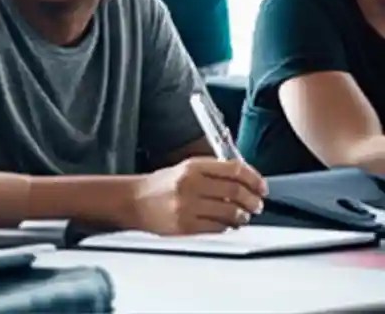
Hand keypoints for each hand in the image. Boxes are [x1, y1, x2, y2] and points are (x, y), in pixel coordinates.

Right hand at [131, 157, 267, 234]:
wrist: (134, 201)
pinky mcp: (185, 226)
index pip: (234, 169)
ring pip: (230, 212)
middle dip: (253, 200)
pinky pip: (218, 228)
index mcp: (192, 166)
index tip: (261, 186)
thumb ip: (213, 172)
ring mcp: (187, 206)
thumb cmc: (160, 186)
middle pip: (236, 192)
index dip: (254, 178)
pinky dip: (228, 227)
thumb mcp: (184, 169)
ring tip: (243, 216)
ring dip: (243, 216)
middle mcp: (190, 184)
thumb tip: (246, 180)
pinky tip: (226, 224)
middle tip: (257, 204)